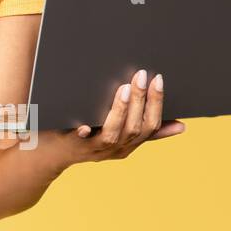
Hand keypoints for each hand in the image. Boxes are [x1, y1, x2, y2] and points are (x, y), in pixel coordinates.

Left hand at [59, 68, 185, 163]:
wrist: (49, 154)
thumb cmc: (87, 137)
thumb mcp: (119, 134)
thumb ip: (146, 129)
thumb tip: (181, 126)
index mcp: (129, 144)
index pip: (150, 126)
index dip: (157, 104)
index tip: (159, 80)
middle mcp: (115, 149)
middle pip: (135, 128)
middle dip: (141, 101)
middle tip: (142, 76)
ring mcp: (94, 148)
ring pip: (113, 134)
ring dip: (120, 111)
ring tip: (123, 89)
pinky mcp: (73, 147)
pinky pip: (80, 141)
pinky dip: (84, 133)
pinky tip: (86, 125)